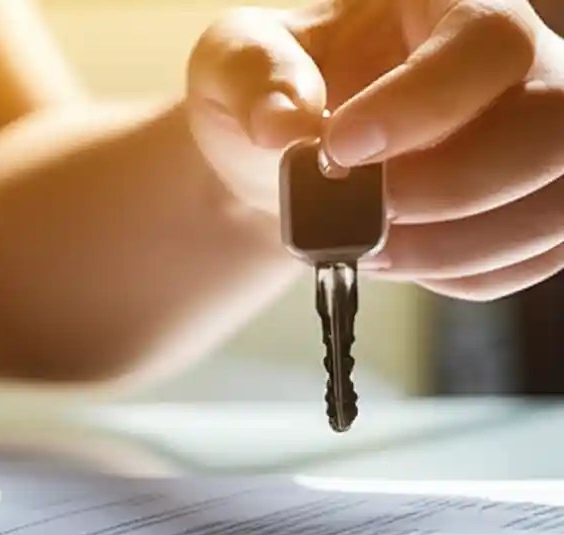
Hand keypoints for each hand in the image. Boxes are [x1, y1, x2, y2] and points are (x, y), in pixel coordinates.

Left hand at [187, 0, 563, 299]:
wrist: (286, 157)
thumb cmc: (272, 90)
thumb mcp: (235, 63)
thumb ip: (253, 78)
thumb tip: (283, 124)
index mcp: (451, 2)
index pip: (485, 42)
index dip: (425, 103)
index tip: (341, 149)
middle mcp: (520, 62)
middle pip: (554, 124)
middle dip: (459, 186)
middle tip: (369, 211)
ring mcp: (538, 135)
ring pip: (554, 201)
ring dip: (459, 245)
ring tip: (370, 247)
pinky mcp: (536, 202)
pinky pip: (537, 254)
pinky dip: (463, 274)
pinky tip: (400, 257)